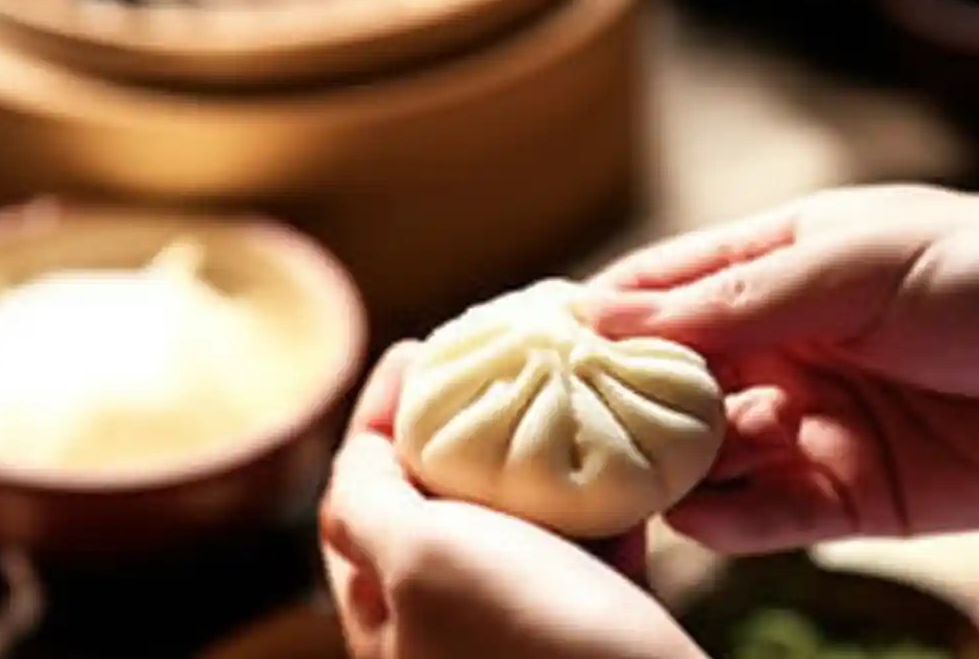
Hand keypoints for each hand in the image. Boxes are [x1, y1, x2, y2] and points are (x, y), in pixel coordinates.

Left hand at [320, 343, 704, 658]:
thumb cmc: (531, 642)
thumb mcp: (421, 561)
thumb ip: (366, 503)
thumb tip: (356, 451)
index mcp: (388, 618)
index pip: (355, 497)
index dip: (376, 413)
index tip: (419, 349)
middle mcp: (448, 629)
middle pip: (439, 504)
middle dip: (463, 429)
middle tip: (495, 364)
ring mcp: (524, 633)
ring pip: (519, 525)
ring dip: (540, 461)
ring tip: (564, 399)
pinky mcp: (595, 633)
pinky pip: (590, 553)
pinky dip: (603, 508)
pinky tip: (623, 474)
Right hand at [585, 184, 978, 553]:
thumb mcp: (855, 265)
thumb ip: (733, 303)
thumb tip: (602, 315)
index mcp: (776, 267)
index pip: (655, 292)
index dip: (594, 321)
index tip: (532, 355)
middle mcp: (780, 348)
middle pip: (664, 384)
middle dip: (621, 409)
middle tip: (574, 434)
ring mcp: (808, 424)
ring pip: (701, 457)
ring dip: (675, 464)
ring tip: (665, 463)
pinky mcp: (845, 497)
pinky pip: (760, 516)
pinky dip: (727, 517)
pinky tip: (710, 507)